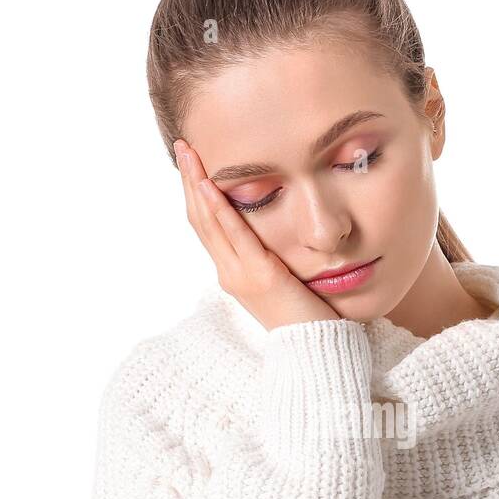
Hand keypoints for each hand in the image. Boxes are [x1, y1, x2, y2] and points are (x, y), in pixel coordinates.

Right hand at [173, 138, 341, 331]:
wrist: (315, 353)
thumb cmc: (309, 320)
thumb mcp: (286, 283)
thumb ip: (276, 260)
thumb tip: (279, 237)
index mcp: (234, 273)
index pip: (208, 226)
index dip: (197, 193)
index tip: (193, 163)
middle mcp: (230, 273)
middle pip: (200, 218)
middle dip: (190, 180)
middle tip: (183, 146)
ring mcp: (240, 275)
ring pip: (209, 222)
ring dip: (197, 184)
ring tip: (189, 154)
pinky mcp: (259, 276)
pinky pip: (234, 235)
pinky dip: (220, 208)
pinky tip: (210, 185)